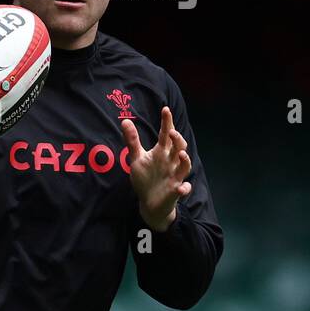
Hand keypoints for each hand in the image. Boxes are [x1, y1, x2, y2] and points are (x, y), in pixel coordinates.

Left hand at [121, 105, 191, 231]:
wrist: (150, 201)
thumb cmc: (146, 177)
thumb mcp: (136, 158)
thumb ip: (132, 140)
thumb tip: (124, 120)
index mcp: (162, 152)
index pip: (166, 135)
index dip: (167, 122)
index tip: (165, 109)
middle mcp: (171, 161)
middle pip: (179, 147)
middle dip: (177, 140)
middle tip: (171, 132)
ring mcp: (174, 176)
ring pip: (184, 166)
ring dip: (185, 160)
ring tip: (182, 154)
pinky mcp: (175, 190)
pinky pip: (183, 189)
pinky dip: (184, 188)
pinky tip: (180, 188)